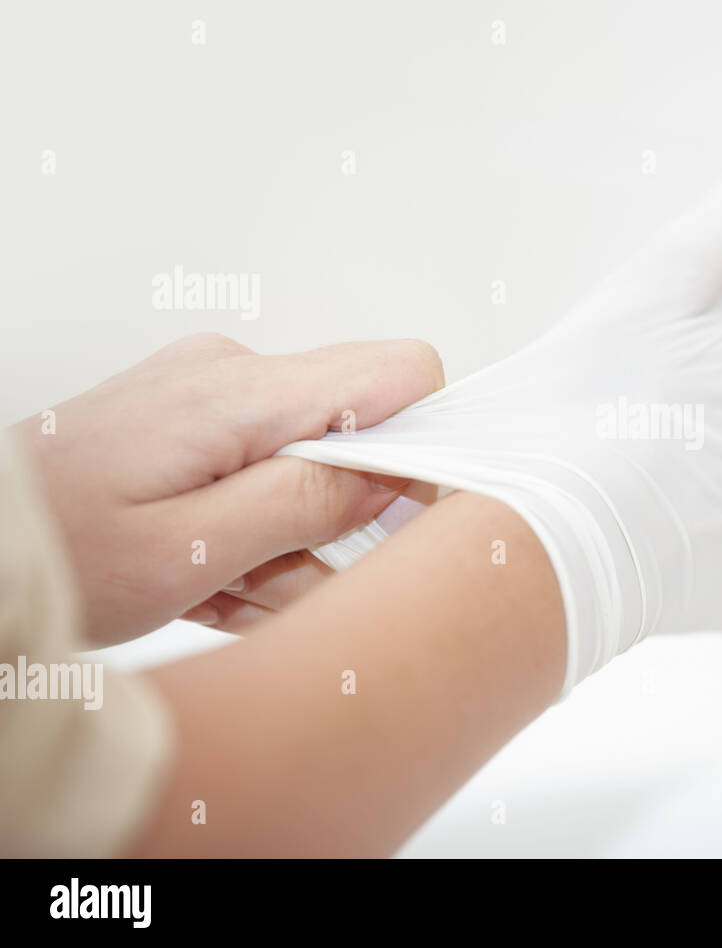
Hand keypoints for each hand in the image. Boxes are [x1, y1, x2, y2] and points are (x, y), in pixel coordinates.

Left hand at [16, 334, 441, 643]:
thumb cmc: (53, 552)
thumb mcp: (187, 553)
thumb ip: (302, 505)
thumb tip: (394, 473)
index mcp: (240, 392)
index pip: (401, 371)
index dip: (427, 442)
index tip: (409, 514)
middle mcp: (232, 372)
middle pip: (359, 421)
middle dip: (350, 507)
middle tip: (298, 576)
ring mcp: (210, 392)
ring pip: (311, 456)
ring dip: (295, 532)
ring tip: (233, 591)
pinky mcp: (194, 419)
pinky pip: (264, 466)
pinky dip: (258, 526)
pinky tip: (221, 578)